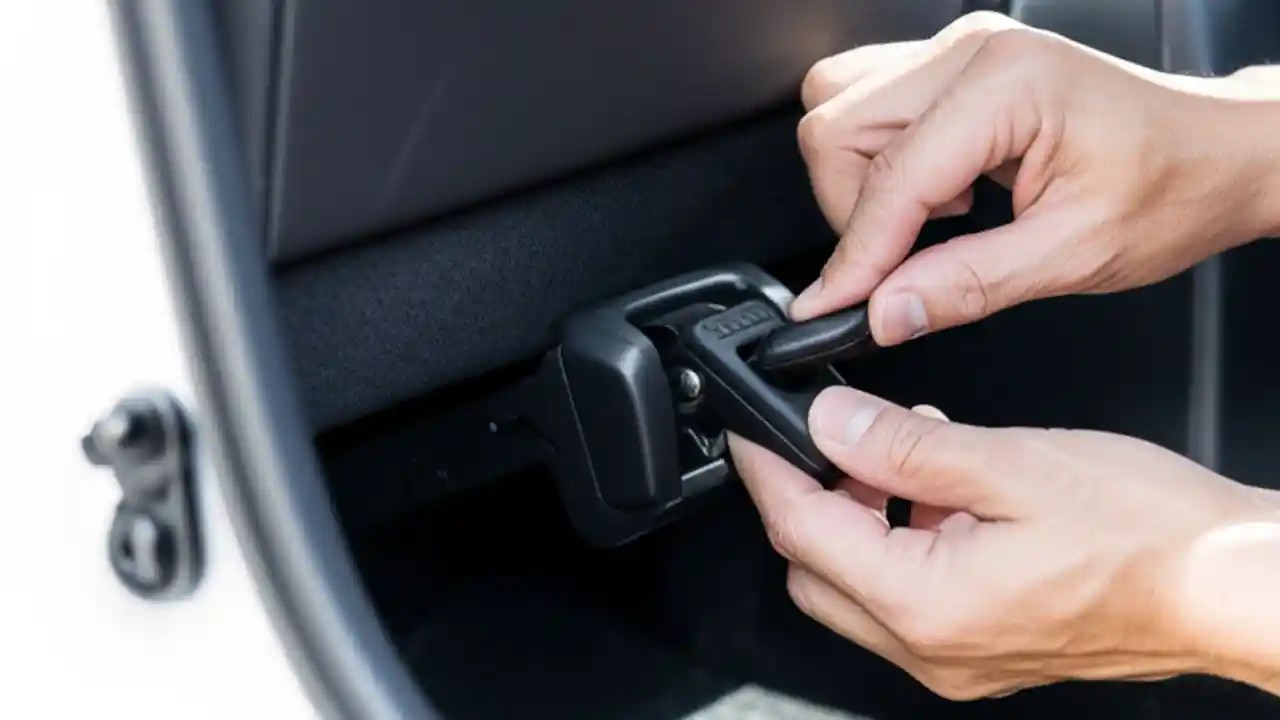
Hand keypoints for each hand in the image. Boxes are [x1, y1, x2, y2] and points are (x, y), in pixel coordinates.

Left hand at [729, 387, 1279, 698]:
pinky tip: (940, 493)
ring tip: (901, 454)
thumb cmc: (1149, 534)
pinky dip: (900, 542)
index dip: (766, 469)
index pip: (800, 530)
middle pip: (815, 568)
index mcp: (925, 603)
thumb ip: (902, 447)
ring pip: (857, 585)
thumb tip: (828, 422)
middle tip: (832, 436)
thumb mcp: (1010, 462)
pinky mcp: (982, 651)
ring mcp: (956, 658)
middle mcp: (930, 648)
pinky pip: (907, 599)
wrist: (1226, 585)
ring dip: (857, 517)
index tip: (751, 429)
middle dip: (808, 497)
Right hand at [791, 12, 1279, 344]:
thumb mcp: (1076, 254)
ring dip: (861, 185)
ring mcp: (959, 55)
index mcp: (1007, 85)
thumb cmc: (1173, 186)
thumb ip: (968, 284)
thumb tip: (885, 311)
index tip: (832, 309)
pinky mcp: (954, 71)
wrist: (1218, 152)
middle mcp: (971, 53)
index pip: (890, 177)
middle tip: (899, 265)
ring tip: (934, 222)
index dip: (856, 255)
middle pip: (837, 127)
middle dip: (852, 213)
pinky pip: (871, 110)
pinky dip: (882, 166)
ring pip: (840, 112)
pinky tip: (940, 195)